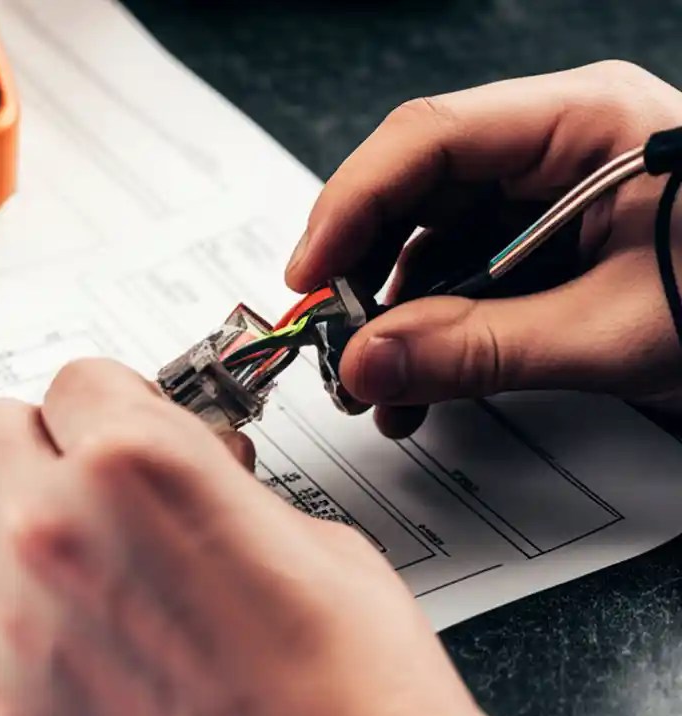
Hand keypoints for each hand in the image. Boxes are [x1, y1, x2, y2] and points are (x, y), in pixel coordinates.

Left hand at [0, 358, 483, 715]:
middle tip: (84, 470)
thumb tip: (187, 468)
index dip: (113, 401)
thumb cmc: (350, 688)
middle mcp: (57, 528)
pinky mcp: (0, 692)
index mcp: (140, 466)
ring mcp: (13, 616)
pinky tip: (32, 597)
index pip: (75, 381)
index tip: (130, 426)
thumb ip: (214, 485)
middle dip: (41, 441)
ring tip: (19, 516)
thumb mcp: (310, 540)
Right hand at [286, 60, 681, 437]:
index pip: (427, 139)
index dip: (351, 204)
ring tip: (381, 382)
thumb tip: (369, 362)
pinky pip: (464, 266)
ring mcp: (549, 186)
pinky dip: (434, 324)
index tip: (310, 275)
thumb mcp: (615, 333)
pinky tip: (420, 378)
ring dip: (395, 310)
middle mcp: (557, 141)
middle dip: (365, 269)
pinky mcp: (549, 233)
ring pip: (431, 232)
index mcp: (583, 121)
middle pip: (416, 186)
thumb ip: (480, 350)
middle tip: (336, 339)